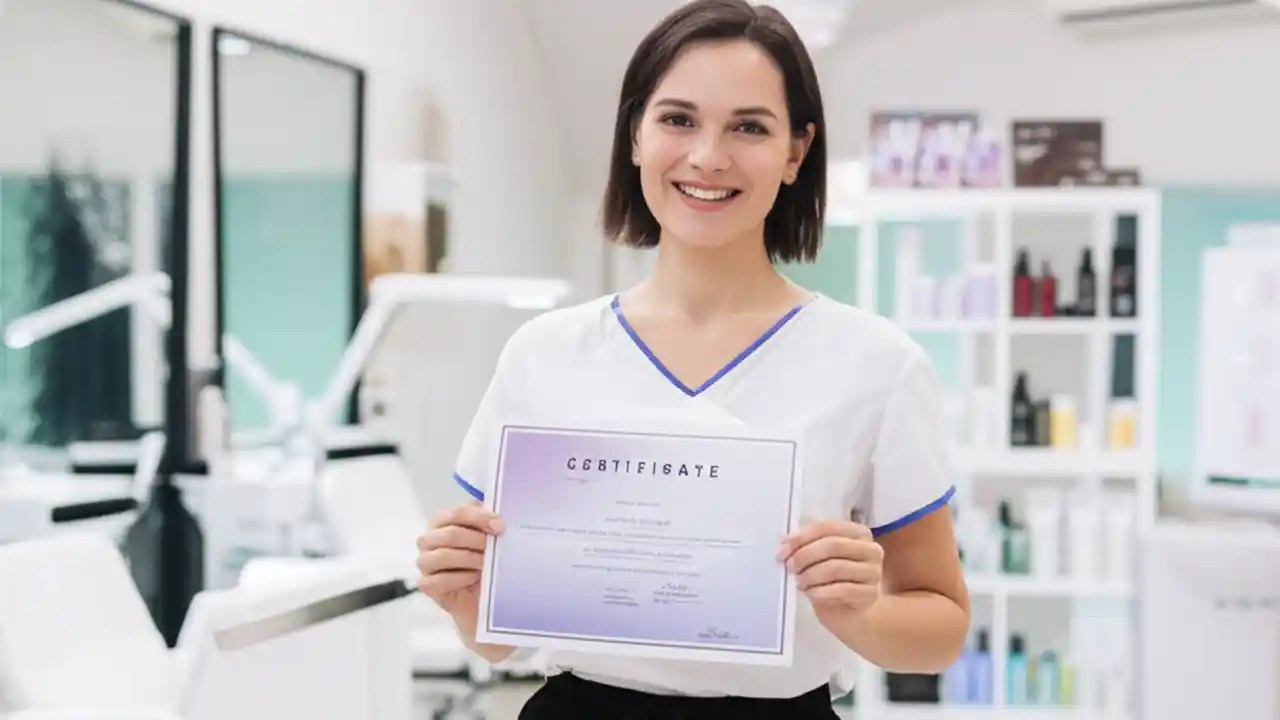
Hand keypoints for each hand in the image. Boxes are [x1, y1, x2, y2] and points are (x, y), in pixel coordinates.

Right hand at [416, 503, 504, 619]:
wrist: (479, 592)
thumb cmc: (481, 560)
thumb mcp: (487, 536)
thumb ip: (488, 521)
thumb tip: (498, 510)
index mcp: (441, 521)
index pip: (458, 513)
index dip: (480, 518)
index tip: (500, 526)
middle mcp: (428, 540)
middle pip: (451, 534)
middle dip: (477, 541)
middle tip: (494, 548)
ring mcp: (425, 562)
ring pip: (444, 556)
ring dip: (470, 559)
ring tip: (486, 564)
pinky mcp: (426, 584)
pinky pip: (439, 580)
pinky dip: (460, 578)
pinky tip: (474, 578)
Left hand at [778, 519, 882, 615]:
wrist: (850, 612)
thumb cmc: (834, 579)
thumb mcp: (820, 558)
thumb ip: (805, 545)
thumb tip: (785, 542)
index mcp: (858, 532)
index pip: (827, 527)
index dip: (802, 537)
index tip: (784, 550)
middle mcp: (871, 549)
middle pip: (833, 545)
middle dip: (805, 556)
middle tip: (791, 566)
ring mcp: (873, 572)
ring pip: (835, 568)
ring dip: (810, 576)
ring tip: (800, 582)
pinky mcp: (870, 594)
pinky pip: (841, 590)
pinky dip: (820, 592)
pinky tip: (811, 593)